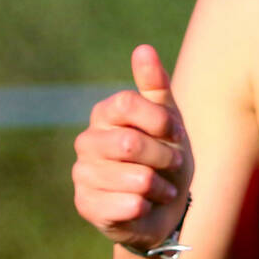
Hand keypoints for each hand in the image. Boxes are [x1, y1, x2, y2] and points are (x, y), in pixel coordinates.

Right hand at [72, 44, 194, 253]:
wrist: (162, 210)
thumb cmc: (165, 159)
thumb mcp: (169, 121)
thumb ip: (156, 86)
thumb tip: (143, 49)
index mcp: (104, 115)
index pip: (126, 103)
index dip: (159, 120)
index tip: (176, 133)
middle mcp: (87, 142)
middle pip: (130, 144)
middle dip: (165, 157)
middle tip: (173, 164)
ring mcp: (82, 174)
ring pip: (135, 179)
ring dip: (161, 186)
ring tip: (160, 188)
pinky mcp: (86, 206)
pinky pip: (129, 205)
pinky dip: (149, 207)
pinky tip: (145, 206)